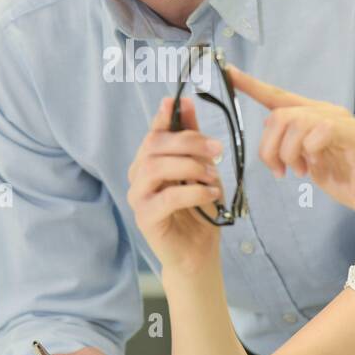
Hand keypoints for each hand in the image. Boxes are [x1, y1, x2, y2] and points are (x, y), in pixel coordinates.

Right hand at [126, 96, 224, 271]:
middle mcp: (137, 176)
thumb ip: (192, 139)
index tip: (182, 101)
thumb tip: (186, 102)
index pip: (153, 132)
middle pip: (154, 146)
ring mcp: (138, 197)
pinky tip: (211, 194)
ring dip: (190, 166)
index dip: (165, 116)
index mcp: (149, 161)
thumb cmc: (199, 210)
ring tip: (213, 176)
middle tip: (216, 148)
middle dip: (187, 141)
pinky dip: (193, 191)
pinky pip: (167, 197)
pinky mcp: (145, 218)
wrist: (198, 252)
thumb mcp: (201, 168)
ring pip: (155, 168)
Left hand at [228, 65, 354, 227]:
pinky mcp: (353, 136)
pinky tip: (313, 168)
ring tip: (298, 172)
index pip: (279, 96)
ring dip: (287, 153)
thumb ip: (291, 146)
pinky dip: (308, 152)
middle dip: (268, 147)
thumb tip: (269, 134)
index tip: (229, 72)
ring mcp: (342, 122)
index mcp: (315, 117)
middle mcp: (327, 113)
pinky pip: (318, 132)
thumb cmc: (349, 180)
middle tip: (278, 171)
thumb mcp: (310, 162)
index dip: (252, 85)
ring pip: (294, 122)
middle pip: (279, 114)